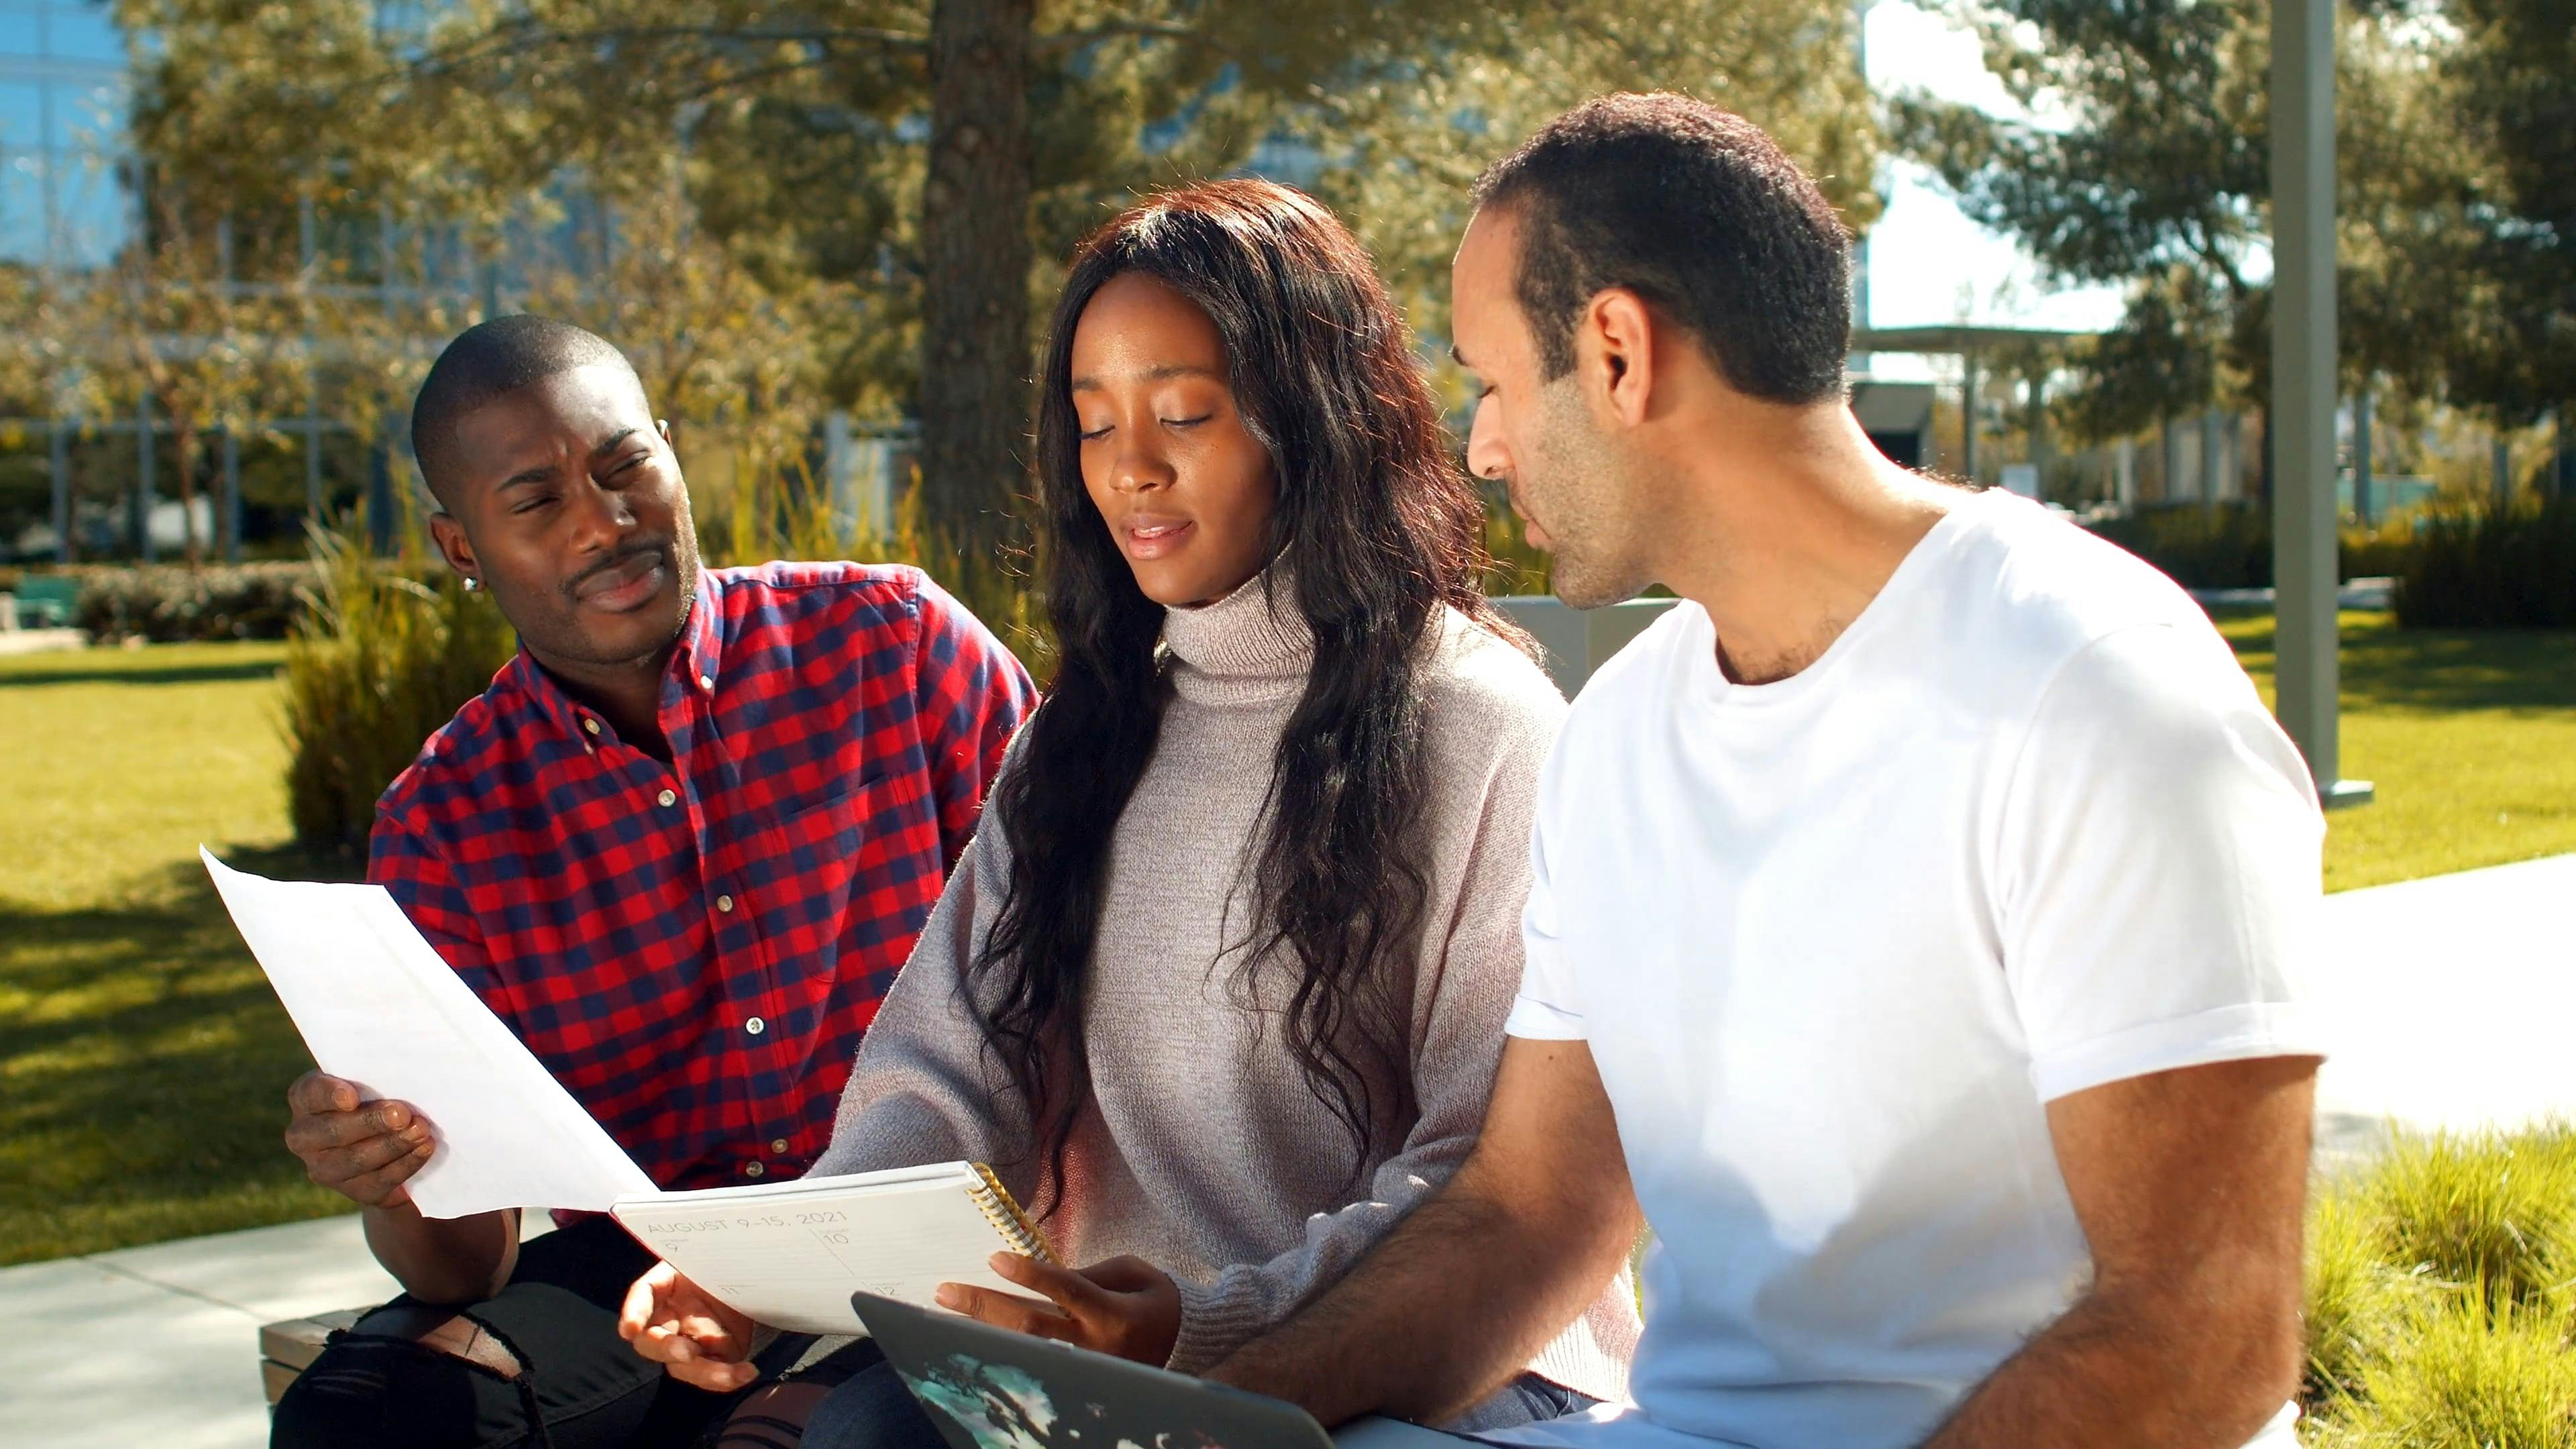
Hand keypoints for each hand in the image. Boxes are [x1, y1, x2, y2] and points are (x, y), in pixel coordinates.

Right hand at [284, 1071, 434, 1208]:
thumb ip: (376, 1075)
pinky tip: (424, 1148)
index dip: (330, 1095)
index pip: (309, 1093)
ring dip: (393, 1144)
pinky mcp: (352, 1189)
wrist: (388, 1141)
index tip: (352, 1098)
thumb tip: (407, 1070)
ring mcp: (324, 1168)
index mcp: (305, 1100)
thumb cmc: (378, 1097)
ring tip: (420, 1130)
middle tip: (402, 1114)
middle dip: (371, 1122)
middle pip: (333, 1130)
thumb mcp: (372, 1080)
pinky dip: (405, 1163)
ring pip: (355, 1159)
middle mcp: (305, 1136)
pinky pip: (378, 1180)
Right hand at [619, 1261, 761, 1391]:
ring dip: (705, 1373)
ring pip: (682, 1367)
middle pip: (652, 1342)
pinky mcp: (712, 1359)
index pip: (642, 1294)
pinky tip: (746, 1372)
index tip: (632, 1328)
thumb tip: (706, 1269)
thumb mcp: (719, 1257)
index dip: (634, 1310)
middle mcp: (671, 1318)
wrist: (760, 1280)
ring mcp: (689, 1342)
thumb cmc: (734, 1264)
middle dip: (666, 1349)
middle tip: (689, 1353)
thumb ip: (709, 1263)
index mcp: (668, 1285)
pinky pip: (711, 1376)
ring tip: (732, 1373)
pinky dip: (728, 1378)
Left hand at [937, 1254, 1182, 1366]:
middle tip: (946, 1291)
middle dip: (985, 1306)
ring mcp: (1082, 1370)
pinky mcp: (1075, 1381)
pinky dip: (1000, 1349)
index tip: (994, 1258)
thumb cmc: (1155, 1299)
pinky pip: (1032, 1364)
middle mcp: (1094, 1348)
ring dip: (982, 1329)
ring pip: (1023, 1350)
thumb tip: (1036, 1278)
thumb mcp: (1130, 1272)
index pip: (1066, 1290)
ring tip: (948, 1311)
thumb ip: (1085, 1273)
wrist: (1183, 1345)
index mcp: (1113, 1315)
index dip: (1030, 1274)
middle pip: (1031, 1326)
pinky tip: (972, 1335)